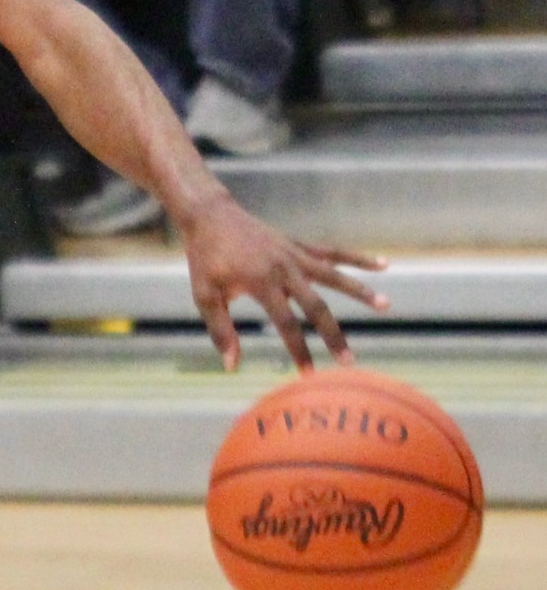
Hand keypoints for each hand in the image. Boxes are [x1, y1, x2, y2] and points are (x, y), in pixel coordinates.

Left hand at [178, 191, 387, 370]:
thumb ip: (220, 329)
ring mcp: (294, 255)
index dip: (298, 350)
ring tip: (386, 305)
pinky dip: (357, 258)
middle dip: (333, 335)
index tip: (309, 374)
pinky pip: (333, 252)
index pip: (286, 323)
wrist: (209, 215)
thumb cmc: (204, 257)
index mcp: (260, 282)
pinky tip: (384, 265)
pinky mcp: (298, 245)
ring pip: (334, 275)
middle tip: (350, 362)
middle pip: (316, 305)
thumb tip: (233, 367)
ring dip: (360, 291)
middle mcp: (283, 268)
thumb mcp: (203, 293)